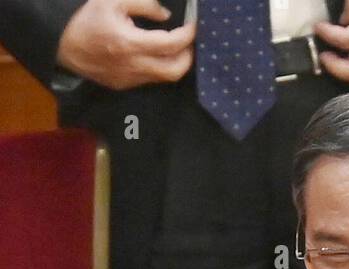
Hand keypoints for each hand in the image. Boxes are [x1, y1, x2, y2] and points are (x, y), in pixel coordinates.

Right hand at [57, 0, 195, 89]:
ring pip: (164, 78)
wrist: (62, 44)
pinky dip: (160, 67)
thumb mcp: (113, 0)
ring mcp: (129, 79)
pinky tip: (156, 53)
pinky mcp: (124, 85)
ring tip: (176, 45)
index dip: (187, 35)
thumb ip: (144, 4)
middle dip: (188, 56)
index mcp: (130, 44)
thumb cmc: (87, 18)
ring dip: (175, 63)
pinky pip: (150, 79)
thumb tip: (166, 15)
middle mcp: (133, 67)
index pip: (171, 45)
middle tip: (188, 40)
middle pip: (175, 71)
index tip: (192, 25)